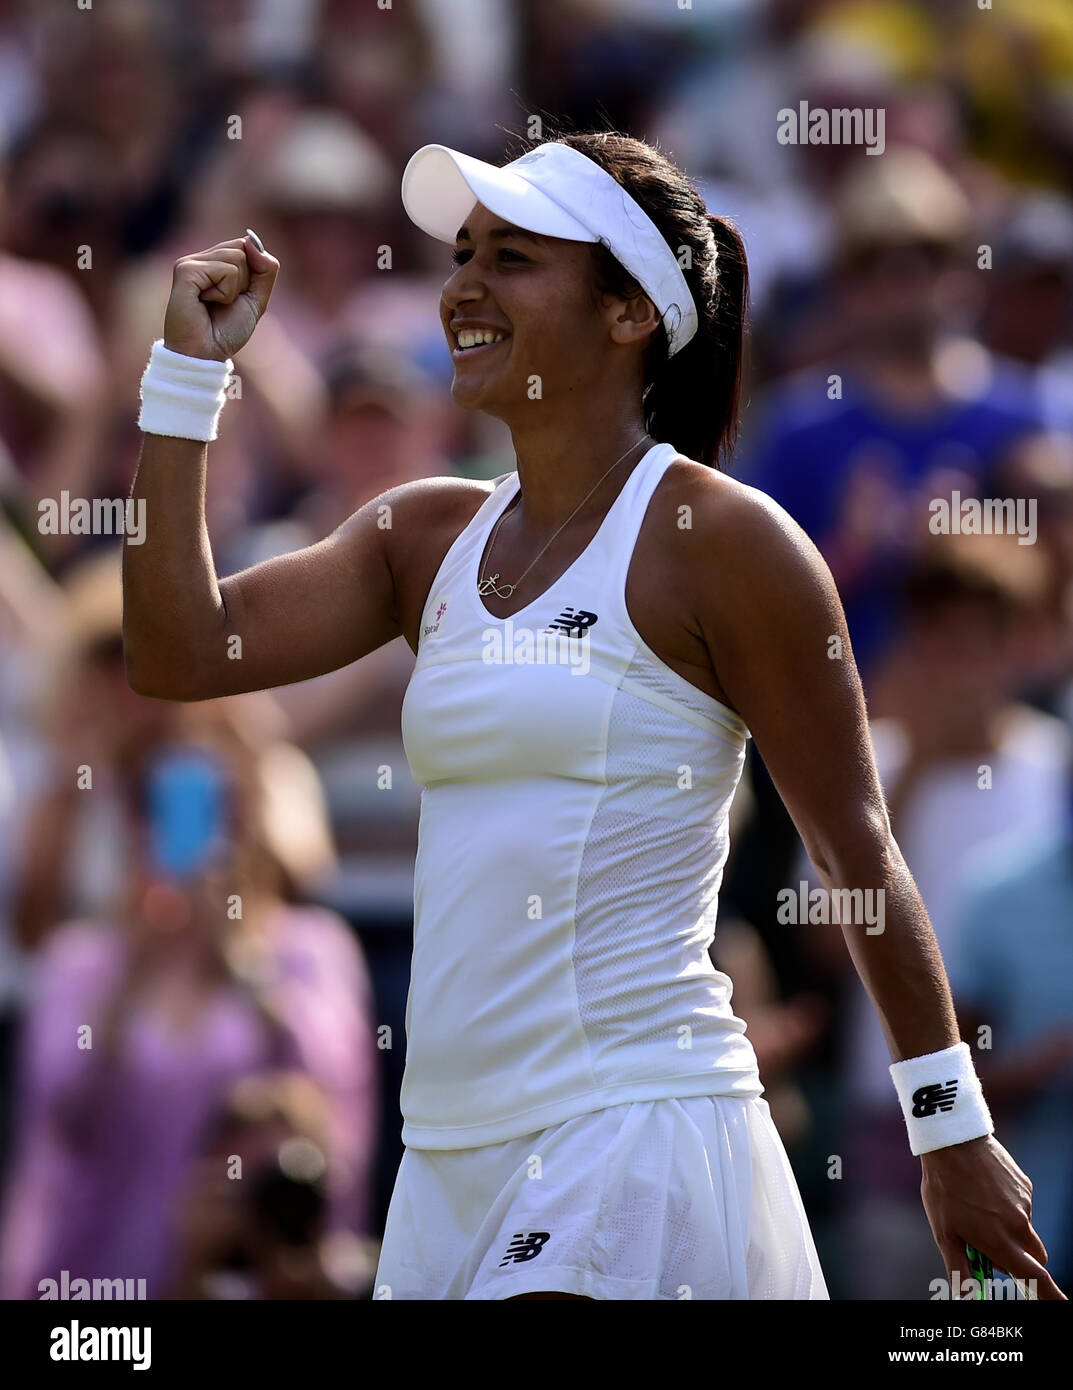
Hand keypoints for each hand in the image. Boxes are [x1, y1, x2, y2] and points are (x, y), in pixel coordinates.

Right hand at [163, 231, 278, 361]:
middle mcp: (201, 258)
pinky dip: (224, 292)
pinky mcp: (185, 270)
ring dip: (234, 289)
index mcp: (214, 262)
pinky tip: (205, 302)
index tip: (237, 297)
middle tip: (224, 303)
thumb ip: (265, 269)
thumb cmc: (227, 330)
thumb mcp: (256, 299)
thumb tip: (252, 239)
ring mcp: (191, 262)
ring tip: (214, 303)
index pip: (247, 246)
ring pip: (236, 258)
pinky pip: (224, 270)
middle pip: (242, 249)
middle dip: (244, 282)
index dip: (253, 274)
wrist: (205, 354)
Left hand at [920, 1134, 1065, 1298]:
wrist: (952, 1142)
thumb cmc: (943, 1188)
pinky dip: (1007, 1207)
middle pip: (1035, 1258)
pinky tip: (983, 1190)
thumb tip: (965, 1296)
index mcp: (1000, 1241)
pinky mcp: (1026, 1185)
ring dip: (1009, 1230)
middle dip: (1020, 1260)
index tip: (1060, 1305)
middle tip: (988, 1246)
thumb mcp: (944, 1232)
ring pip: (1025, 1230)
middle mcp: (1019, 1225)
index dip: (1050, 1296)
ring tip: (976, 1209)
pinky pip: (1022, 1206)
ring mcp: (1025, 1204)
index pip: (1035, 1278)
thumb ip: (958, 1268)